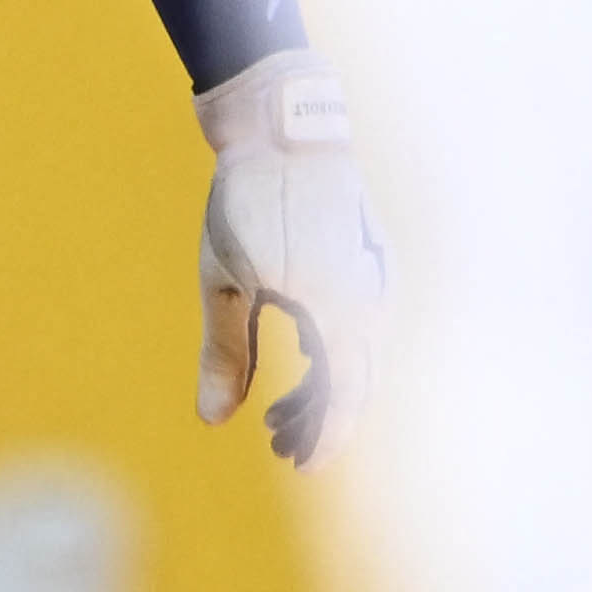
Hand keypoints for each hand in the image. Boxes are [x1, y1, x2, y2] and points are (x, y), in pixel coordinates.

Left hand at [192, 49, 385, 470]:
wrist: (284, 125)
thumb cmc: (247, 199)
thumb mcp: (223, 279)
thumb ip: (223, 353)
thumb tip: (212, 421)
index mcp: (334, 303)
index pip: (344, 395)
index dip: (325, 438)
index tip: (300, 467)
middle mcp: (369, 295)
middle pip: (356, 383)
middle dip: (320, 421)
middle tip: (276, 444)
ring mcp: (378, 278)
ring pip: (362, 356)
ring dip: (327, 390)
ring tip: (277, 413)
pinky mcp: (374, 264)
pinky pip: (365, 326)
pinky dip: (337, 354)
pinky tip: (303, 360)